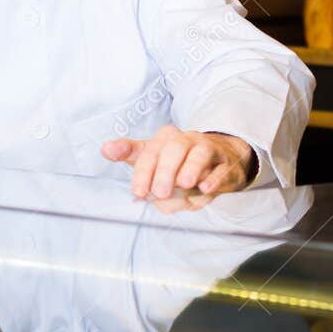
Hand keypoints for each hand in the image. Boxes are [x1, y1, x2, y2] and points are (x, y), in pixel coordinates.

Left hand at [101, 127, 254, 200]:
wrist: (220, 156)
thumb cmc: (178, 159)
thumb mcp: (150, 155)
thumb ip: (128, 153)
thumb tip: (106, 148)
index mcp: (164, 139)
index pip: (150, 151)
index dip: (142, 172)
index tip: (137, 192)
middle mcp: (186, 140)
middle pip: (175, 149)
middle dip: (166, 172)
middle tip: (159, 193)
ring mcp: (208, 150)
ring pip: (200, 154)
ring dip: (191, 170)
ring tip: (184, 184)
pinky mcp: (226, 164)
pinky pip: (221, 170)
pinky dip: (214, 179)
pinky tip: (206, 188)